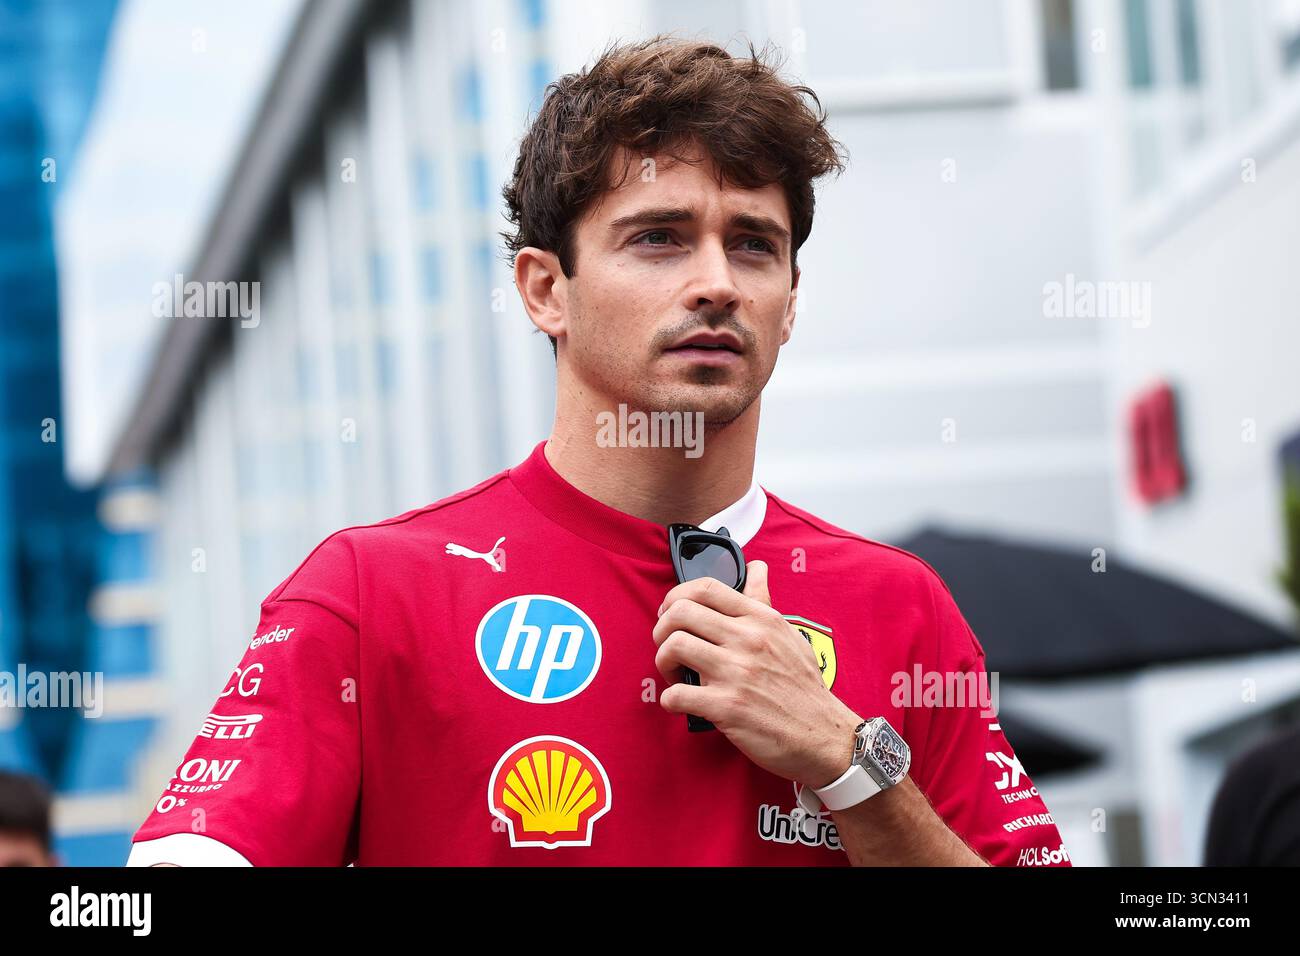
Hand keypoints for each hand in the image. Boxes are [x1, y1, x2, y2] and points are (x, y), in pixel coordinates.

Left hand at [652, 559, 860, 787]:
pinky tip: (680, 703)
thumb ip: (763, 602)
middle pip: (680, 612)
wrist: (823, 735)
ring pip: (673, 647)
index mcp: (760, 619)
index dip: (676, 596)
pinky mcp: (727, 707)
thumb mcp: (788, 635)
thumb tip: (757, 568)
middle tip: (668, 647)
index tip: (670, 613)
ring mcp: (736, 673)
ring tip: (675, 675)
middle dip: (661, 629)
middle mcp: (747, 640)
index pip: (706, 588)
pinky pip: (676, 694)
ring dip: (663, 662)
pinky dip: (669, 700)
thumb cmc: (802, 687)